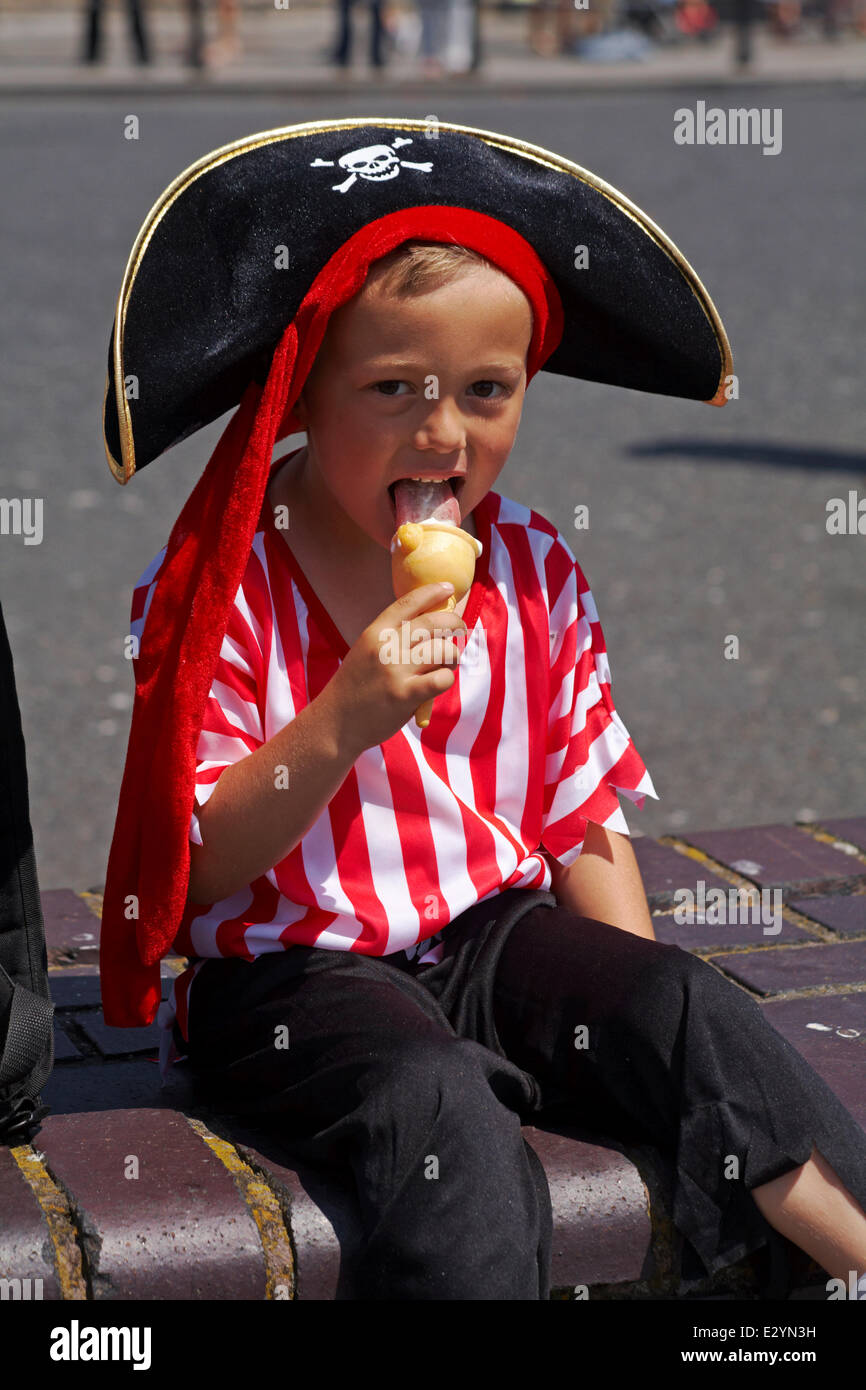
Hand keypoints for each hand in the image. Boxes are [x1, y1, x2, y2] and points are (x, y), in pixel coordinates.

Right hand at [327, 583, 467, 751]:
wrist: (336, 722)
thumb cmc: (356, 686)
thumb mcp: (366, 651)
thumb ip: (392, 637)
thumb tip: (430, 623)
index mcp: (375, 632)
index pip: (409, 602)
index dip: (432, 591)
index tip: (448, 588)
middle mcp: (386, 647)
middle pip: (433, 623)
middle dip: (455, 623)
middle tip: (461, 629)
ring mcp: (396, 671)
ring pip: (444, 650)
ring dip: (452, 656)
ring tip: (446, 664)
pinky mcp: (405, 695)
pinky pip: (442, 679)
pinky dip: (447, 679)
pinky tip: (439, 683)